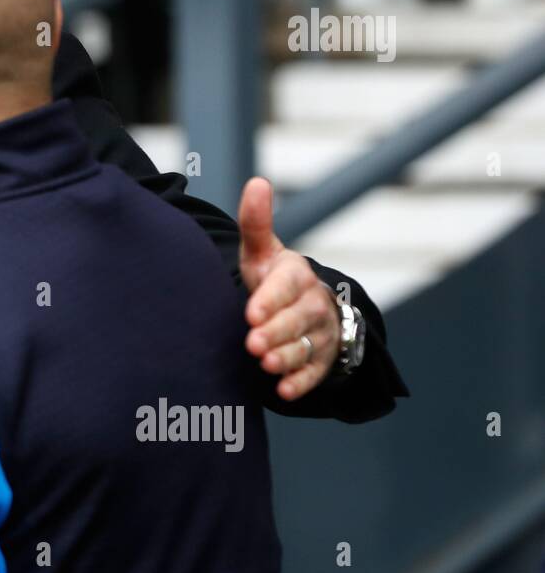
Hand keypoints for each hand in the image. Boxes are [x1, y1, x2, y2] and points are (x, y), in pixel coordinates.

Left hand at [238, 177, 340, 400]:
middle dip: (275, 332)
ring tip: (266, 365)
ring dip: (287, 357)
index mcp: (296, 274)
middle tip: (252, 343)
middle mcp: (312, 303)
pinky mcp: (322, 359)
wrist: (304, 305)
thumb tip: (257, 182)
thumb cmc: (274, 278)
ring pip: (306, 346)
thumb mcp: (263, 252)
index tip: (250, 312)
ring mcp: (320, 333)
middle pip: (296, 319)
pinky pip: (315, 373)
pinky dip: (302, 382)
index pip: (286, 286)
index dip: (270, 299)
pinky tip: (284, 391)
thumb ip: (256, 223)